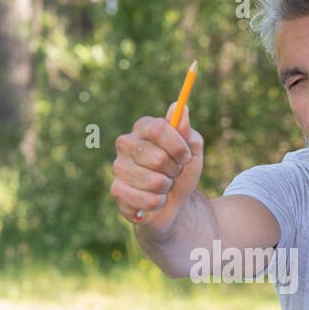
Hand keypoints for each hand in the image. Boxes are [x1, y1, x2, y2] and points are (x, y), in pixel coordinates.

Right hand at [111, 103, 203, 227]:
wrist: (174, 202)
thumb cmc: (181, 171)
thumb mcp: (191, 150)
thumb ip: (186, 131)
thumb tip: (179, 107)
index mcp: (143, 128)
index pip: (159, 128)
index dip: (178, 146)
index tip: (185, 156)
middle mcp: (126, 144)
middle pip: (158, 157)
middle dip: (173, 169)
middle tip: (173, 172)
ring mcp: (118, 167)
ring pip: (154, 181)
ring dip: (166, 188)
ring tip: (163, 186)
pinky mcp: (117, 190)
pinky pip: (146, 199)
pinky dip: (157, 202)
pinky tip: (154, 200)